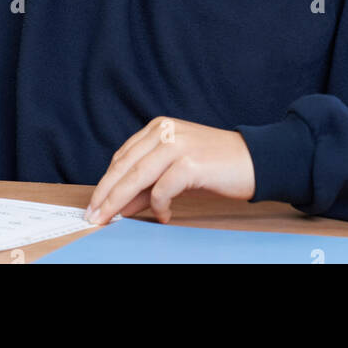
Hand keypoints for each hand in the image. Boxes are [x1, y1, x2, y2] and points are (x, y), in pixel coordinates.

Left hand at [83, 117, 255, 225]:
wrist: (254, 160)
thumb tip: (120, 206)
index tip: (94, 203)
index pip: (123, 156)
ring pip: (137, 175)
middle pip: (125, 165)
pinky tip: (163, 216)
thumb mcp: (175, 172)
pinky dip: (158, 206)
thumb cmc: (214, 166)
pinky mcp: (190, 162)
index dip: (106, 182)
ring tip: (112, 219)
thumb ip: (148, 184)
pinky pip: (162, 188)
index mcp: (159, 127)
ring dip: (120, 201)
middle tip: (93, 216)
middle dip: (106, 194)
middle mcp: (165, 130)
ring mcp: (177, 144)